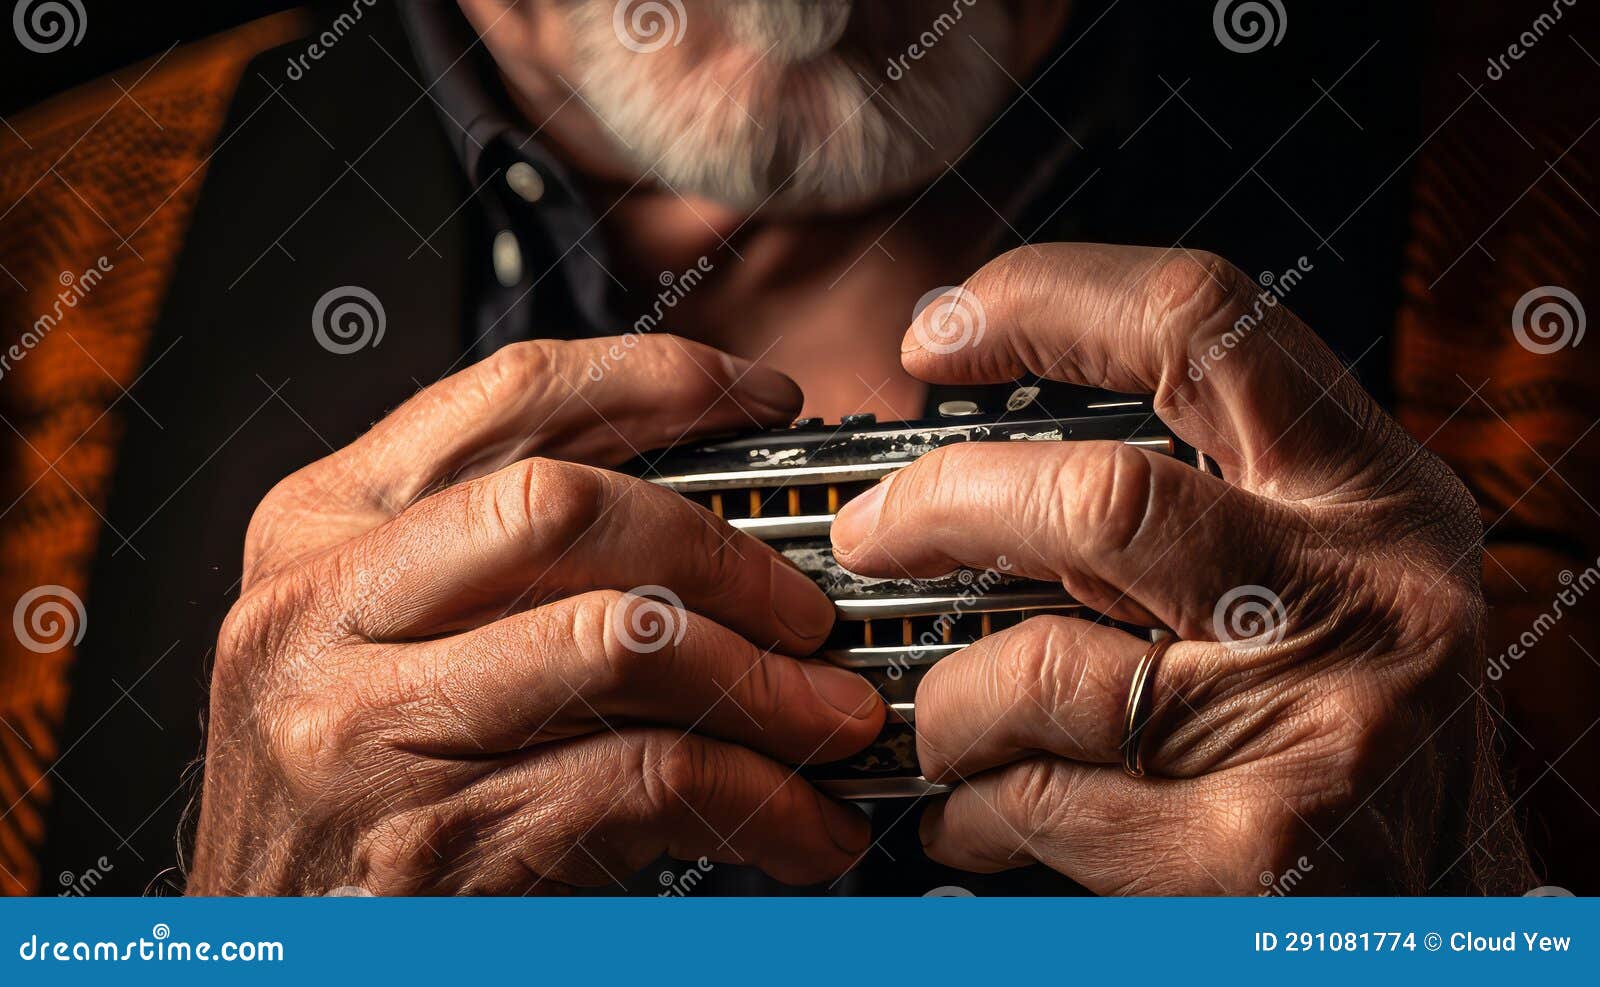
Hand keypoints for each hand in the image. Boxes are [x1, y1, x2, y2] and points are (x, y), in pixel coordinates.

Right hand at [191, 336, 883, 894]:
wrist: (268, 957)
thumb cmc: (347, 789)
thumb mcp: (387, 633)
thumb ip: (507, 561)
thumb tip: (713, 517)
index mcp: (322, 526)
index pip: (512, 395)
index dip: (664, 381)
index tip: (766, 399)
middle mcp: (322, 610)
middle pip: (570, 509)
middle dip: (726, 551)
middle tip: (809, 608)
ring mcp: (365, 728)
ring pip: (622, 643)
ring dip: (767, 687)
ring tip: (834, 722)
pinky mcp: (432, 842)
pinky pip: (641, 782)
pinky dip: (756, 802)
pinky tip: (799, 824)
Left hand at [831, 244, 1498, 893]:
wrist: (1443, 912)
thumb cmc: (1358, 723)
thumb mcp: (1328, 572)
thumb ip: (1201, 504)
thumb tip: (980, 468)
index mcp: (1372, 491)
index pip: (1201, 327)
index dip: (1045, 301)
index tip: (936, 335)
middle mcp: (1362, 592)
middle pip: (1098, 499)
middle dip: (941, 507)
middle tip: (870, 534)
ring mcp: (1318, 728)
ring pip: (1041, 673)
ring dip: (950, 702)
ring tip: (942, 725)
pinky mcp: (1253, 856)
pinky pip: (1041, 799)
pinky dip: (975, 803)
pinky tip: (979, 811)